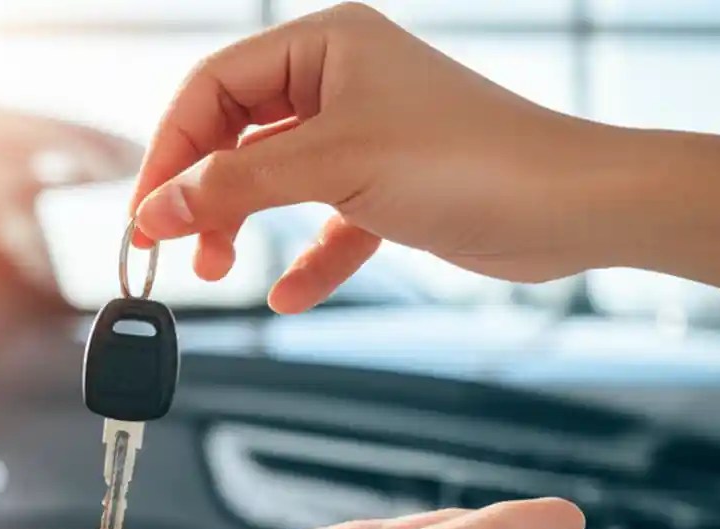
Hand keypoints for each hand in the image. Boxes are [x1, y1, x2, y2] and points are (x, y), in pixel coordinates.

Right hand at [130, 2, 622, 312]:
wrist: (573, 208)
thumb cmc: (472, 161)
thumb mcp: (333, 165)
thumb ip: (234, 185)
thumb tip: (156, 207)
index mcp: (325, 44)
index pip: (214, 87)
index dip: (171, 150)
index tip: (146, 212)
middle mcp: (341, 80)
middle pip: (236, 133)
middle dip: (204, 191)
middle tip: (178, 245)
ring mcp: (365, 133)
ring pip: (274, 178)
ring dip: (242, 225)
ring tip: (220, 270)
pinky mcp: (389, 184)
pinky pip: (325, 221)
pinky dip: (306, 258)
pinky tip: (291, 293)